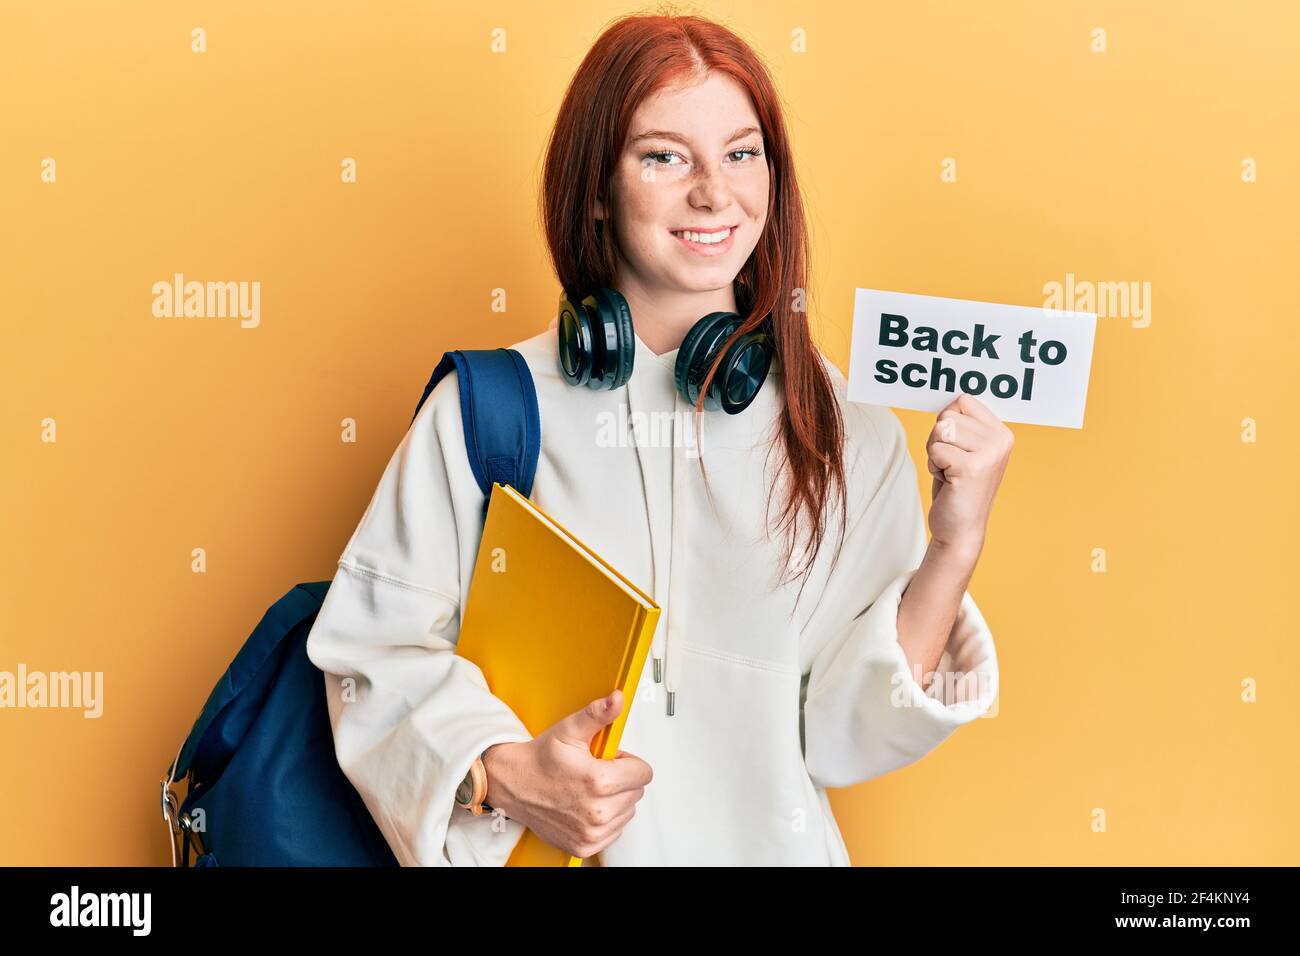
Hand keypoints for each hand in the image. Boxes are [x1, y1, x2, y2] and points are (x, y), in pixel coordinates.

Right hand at [481, 689, 651, 859]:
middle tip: (594, 771)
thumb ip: (598, 714)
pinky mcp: (585, 846)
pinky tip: (585, 806)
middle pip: (637, 792)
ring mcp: (591, 833)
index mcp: (599, 783)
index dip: (626, 762)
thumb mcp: (570, 730)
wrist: (513, 785)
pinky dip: (606, 818)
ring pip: (627, 811)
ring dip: (615, 800)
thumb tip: (617, 699)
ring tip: (588, 789)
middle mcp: (597, 813)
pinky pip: (615, 830)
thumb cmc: (540, 759)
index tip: (608, 760)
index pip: (644, 773)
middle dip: (621, 779)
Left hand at [924, 392, 1013, 556]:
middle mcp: (1001, 440)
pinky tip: (948, 481)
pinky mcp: (972, 468)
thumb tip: (949, 394)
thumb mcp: (965, 449)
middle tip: (952, 465)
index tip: (957, 447)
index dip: (947, 422)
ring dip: (935, 452)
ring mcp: (989, 454)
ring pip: (939, 431)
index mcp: (1002, 432)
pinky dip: (933, 466)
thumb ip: (962, 423)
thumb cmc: (957, 487)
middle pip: (947, 416)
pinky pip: (935, 450)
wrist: (960, 529)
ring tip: (950, 472)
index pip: (962, 400)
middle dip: (938, 440)